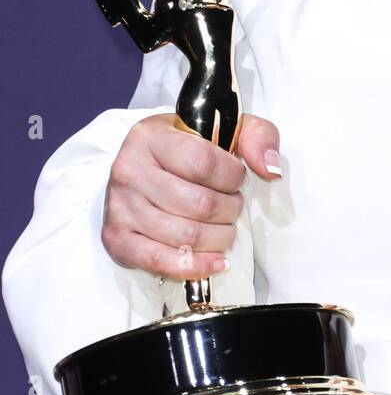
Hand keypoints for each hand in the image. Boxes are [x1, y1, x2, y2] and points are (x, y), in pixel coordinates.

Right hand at [101, 112, 281, 280]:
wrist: (142, 168)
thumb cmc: (186, 149)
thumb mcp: (224, 128)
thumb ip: (258, 137)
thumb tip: (270, 169)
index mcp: (151, 136)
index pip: (203, 163)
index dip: (232, 177)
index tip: (236, 178)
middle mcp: (129, 170)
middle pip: (199, 204)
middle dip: (230, 210)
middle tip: (232, 206)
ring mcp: (119, 206)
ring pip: (186, 236)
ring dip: (219, 238)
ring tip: (224, 228)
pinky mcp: (117, 239)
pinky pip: (160, 261)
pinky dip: (196, 267)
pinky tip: (216, 262)